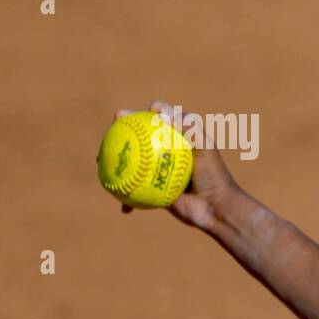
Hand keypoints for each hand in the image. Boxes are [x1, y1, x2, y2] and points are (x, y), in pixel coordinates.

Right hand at [113, 99, 242, 230]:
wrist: (218, 208)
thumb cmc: (214, 176)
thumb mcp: (204, 148)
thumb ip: (186, 127)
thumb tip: (158, 110)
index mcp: (178, 140)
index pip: (155, 123)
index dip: (137, 116)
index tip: (122, 115)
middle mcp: (168, 154)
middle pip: (138, 142)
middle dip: (118, 138)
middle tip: (107, 137)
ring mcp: (161, 173)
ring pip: (133, 166)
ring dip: (115, 165)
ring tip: (101, 164)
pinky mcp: (157, 191)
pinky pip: (136, 191)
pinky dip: (126, 197)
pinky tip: (120, 203)